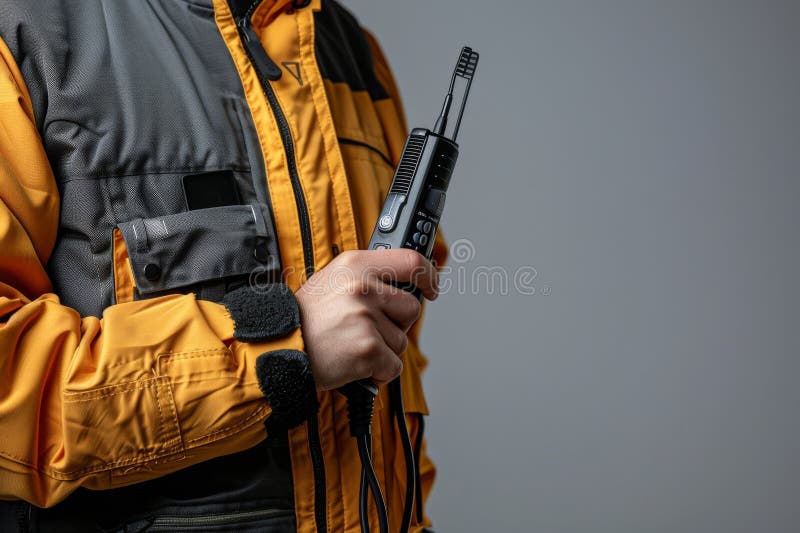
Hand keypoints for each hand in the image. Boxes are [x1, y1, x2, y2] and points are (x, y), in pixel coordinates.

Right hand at [295, 249, 437, 390]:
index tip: (432, 288)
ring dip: (382, 351)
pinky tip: (354, 364)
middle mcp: (362, 286)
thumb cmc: (305, 320)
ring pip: (401, 341)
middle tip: (367, 330)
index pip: (410, 261)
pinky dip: (378, 372)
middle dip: (396, 325)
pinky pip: (393, 365)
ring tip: (351, 346)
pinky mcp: (367, 347)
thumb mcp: (331, 280)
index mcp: (355, 264)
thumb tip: (403, 284)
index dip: (428, 276)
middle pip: (411, 308)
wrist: (276, 349)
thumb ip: (366, 277)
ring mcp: (365, 317)